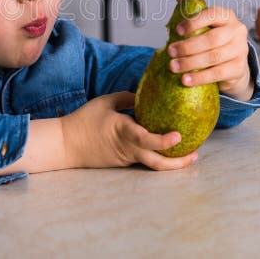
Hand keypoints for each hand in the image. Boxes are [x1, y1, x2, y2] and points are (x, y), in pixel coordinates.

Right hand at [60, 92, 197, 170]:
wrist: (65, 145)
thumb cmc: (84, 120)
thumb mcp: (105, 102)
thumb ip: (127, 97)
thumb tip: (144, 95)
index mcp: (123, 131)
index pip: (146, 139)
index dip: (163, 140)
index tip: (179, 136)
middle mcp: (127, 148)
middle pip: (155, 162)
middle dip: (177, 163)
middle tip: (194, 155)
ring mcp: (125, 158)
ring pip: (151, 164)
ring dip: (170, 162)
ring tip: (188, 155)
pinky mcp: (122, 162)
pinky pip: (142, 160)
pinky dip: (156, 156)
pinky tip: (167, 150)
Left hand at [166, 0, 253, 100]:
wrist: (233, 65)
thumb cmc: (214, 40)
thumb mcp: (204, 24)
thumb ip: (191, 7)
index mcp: (227, 16)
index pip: (213, 14)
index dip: (194, 21)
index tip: (177, 30)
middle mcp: (237, 31)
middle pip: (212, 39)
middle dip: (188, 46)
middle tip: (170, 51)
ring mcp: (240, 50)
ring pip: (213, 57)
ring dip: (190, 63)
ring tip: (174, 66)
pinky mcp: (238, 68)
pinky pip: (217, 73)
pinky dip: (200, 77)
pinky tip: (186, 80)